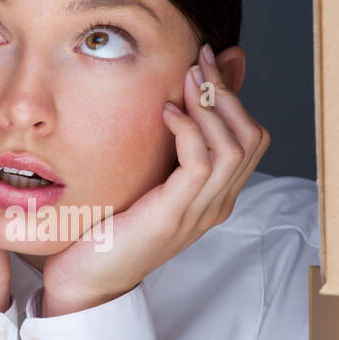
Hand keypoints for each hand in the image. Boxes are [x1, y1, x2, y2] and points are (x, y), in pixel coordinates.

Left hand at [40, 44, 270, 315]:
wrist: (86, 278)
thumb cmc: (110, 225)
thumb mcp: (147, 174)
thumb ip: (169, 140)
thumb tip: (182, 91)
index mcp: (215, 195)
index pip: (252, 137)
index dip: (234, 94)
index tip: (204, 61)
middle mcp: (216, 204)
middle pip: (252, 138)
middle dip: (227, 92)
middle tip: (197, 62)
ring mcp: (198, 214)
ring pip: (234, 148)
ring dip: (211, 105)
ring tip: (185, 81)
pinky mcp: (172, 217)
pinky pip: (200, 164)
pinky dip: (189, 130)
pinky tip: (166, 113)